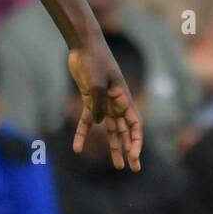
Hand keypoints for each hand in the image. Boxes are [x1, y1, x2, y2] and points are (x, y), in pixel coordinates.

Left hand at [69, 40, 141, 169]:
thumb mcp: (96, 83)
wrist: (83, 45)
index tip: (135, 157)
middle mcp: (116, 102)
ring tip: (117, 165)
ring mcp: (103, 102)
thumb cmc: (94, 60)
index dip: (136, 142)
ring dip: (114, 147)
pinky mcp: (89, 99)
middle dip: (130, 150)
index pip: (135, 124)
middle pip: (125, 131)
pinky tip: (76, 148)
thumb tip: (99, 123)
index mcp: (123, 97)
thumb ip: (98, 104)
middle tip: (134, 168)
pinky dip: (82, 134)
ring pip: (110, 129)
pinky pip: (86, 121)